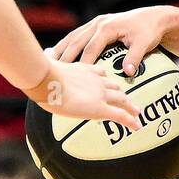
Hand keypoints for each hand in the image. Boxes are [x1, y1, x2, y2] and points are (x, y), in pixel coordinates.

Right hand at [25, 48, 140, 130]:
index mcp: (84, 69)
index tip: (107, 83)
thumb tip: (44, 51)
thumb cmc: (41, 71)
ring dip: (130, 106)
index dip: (105, 79)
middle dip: (121, 92)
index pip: (100, 73)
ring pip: (121, 99)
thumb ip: (49, 59)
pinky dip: (130, 121)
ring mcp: (99, 93)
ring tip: (136, 112)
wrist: (45, 78)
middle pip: (113, 85)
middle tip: (126, 98)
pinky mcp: (99, 107)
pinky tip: (137, 127)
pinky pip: (120, 115)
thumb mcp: (47, 62)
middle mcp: (95, 79)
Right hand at [52, 6, 178, 75]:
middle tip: (54, 72)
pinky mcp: (96, 24)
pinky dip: (67, 44)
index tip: (73, 77)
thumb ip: (134, 58)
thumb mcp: (144, 44)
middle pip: (76, 42)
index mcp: (107, 28)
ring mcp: (96, 22)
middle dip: (65, 57)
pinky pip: (78, 34)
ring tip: (50, 63)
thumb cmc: (149, 31)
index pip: (90, 48)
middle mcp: (98, 23)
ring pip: (73, 37)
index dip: (81, 63)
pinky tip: (58, 54)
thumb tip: (127, 73)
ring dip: (61, 49)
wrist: (154, 17)